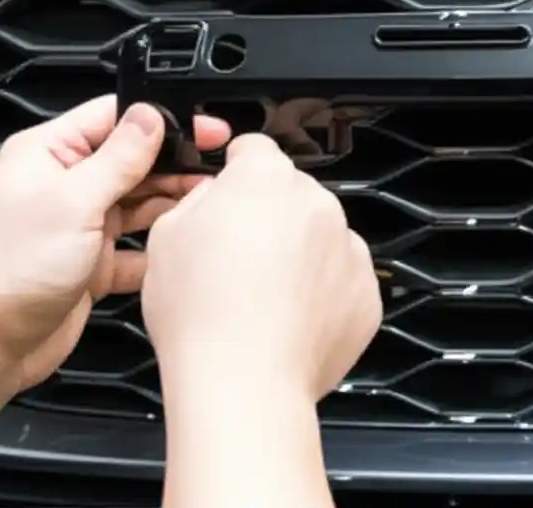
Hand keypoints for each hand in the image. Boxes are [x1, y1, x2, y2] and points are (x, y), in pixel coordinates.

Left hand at [0, 96, 229, 389]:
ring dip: (171, 205)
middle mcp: (63, 185)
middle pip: (133, 160)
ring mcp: (78, 224)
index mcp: (49, 153)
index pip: (114, 117)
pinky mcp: (90, 263)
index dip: (161, 118)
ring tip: (207, 205)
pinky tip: (181, 249)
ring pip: (138, 202)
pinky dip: (158, 249)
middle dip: (174, 164)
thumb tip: (149, 116)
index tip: (203, 127)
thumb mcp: (73, 202)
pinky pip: (136, 247)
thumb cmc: (8, 270)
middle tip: (216, 169)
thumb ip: (118, 158)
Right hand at [143, 134, 380, 399]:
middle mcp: (316, 204)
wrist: (244, 382)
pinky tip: (288, 317)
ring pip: (321, 237)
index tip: (229, 186)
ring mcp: (347, 247)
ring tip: (261, 298)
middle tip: (235, 258)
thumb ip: (198, 201)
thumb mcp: (167, 238)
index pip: (254, 149)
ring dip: (299, 254)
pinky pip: (342, 279)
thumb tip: (216, 197)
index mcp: (265, 180)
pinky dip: (322, 292)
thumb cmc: (200, 315)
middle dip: (268, 217)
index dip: (236, 168)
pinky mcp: (366, 290)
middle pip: (291, 195)